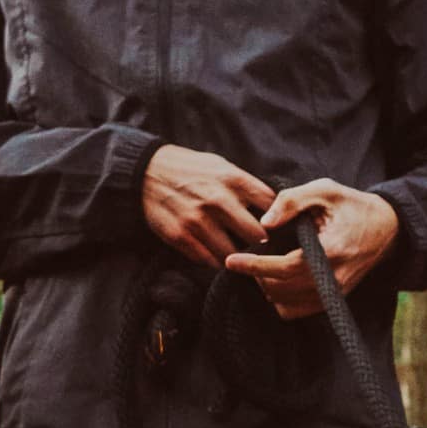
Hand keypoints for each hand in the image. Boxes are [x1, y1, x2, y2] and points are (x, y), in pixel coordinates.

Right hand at [142, 144, 275, 267]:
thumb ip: (247, 186)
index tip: (277, 228)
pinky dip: (214, 259)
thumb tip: (275, 208)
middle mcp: (218, 200)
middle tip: (258, 246)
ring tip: (235, 252)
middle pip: (258, 236)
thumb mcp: (222, 167)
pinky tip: (214, 252)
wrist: (147, 171)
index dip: (279, 220)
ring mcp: (198, 220)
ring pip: (233, 253)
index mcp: (233, 180)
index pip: (272, 207)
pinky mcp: (180, 236)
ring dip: (236, 256)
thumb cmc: (191, 170)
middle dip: (260, 243)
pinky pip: (208, 260)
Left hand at [224, 177, 399, 321]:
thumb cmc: (352, 205)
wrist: (386, 228)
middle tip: (247, 257)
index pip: (286, 268)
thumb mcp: (324, 189)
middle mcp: (335, 278)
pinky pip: (296, 312)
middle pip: (282, 289)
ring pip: (286, 305)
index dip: (255, 266)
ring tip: (262, 267)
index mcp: (332, 250)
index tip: (231, 261)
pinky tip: (276, 279)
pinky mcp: (334, 301)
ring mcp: (335, 294)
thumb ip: (292, 201)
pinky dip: (280, 299)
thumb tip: (264, 223)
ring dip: (267, 288)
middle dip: (257, 275)